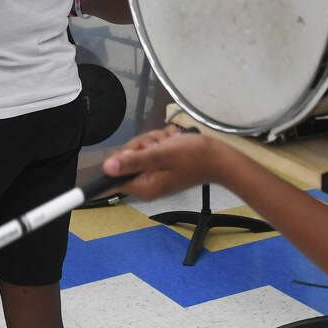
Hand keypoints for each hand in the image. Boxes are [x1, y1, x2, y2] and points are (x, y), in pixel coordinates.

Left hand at [102, 126, 227, 199]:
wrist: (220, 158)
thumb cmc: (192, 157)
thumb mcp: (160, 155)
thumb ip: (133, 161)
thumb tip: (107, 167)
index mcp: (144, 186)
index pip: (115, 176)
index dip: (121, 159)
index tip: (139, 151)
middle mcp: (147, 183)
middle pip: (128, 158)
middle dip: (143, 144)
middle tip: (160, 144)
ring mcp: (155, 174)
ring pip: (142, 150)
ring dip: (156, 141)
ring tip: (171, 142)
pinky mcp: (164, 166)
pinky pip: (154, 150)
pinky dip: (163, 143)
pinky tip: (175, 142)